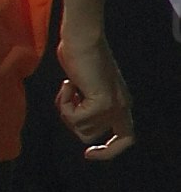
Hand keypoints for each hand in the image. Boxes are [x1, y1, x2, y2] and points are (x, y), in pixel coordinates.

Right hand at [64, 25, 135, 158]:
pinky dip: (64, 103)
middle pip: (89, 135)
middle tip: (68, 97)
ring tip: (69, 87)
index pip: (126, 139)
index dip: (109, 151)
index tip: (88, 152)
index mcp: (122, 103)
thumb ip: (86, 103)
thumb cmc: (79, 56)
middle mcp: (122, 107)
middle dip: (70, 120)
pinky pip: (74, 119)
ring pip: (81, 129)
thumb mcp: (85, 86)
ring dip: (66, 110)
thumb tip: (77, 120)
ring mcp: (114, 106)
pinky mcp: (102, 103)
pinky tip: (69, 84)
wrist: (83, 39)